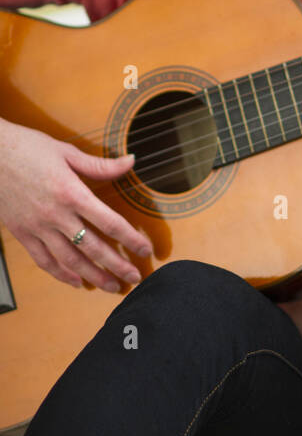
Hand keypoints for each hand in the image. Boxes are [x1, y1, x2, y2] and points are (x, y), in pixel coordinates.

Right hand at [0, 119, 152, 291]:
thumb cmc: (27, 148)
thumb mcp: (67, 152)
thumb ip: (100, 165)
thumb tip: (131, 161)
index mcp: (71, 193)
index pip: (109, 223)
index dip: (131, 239)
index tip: (145, 250)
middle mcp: (56, 215)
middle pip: (93, 248)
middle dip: (117, 266)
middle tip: (135, 278)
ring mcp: (37, 227)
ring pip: (70, 260)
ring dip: (93, 276)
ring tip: (111, 287)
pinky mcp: (22, 233)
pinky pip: (43, 260)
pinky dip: (61, 275)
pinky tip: (76, 282)